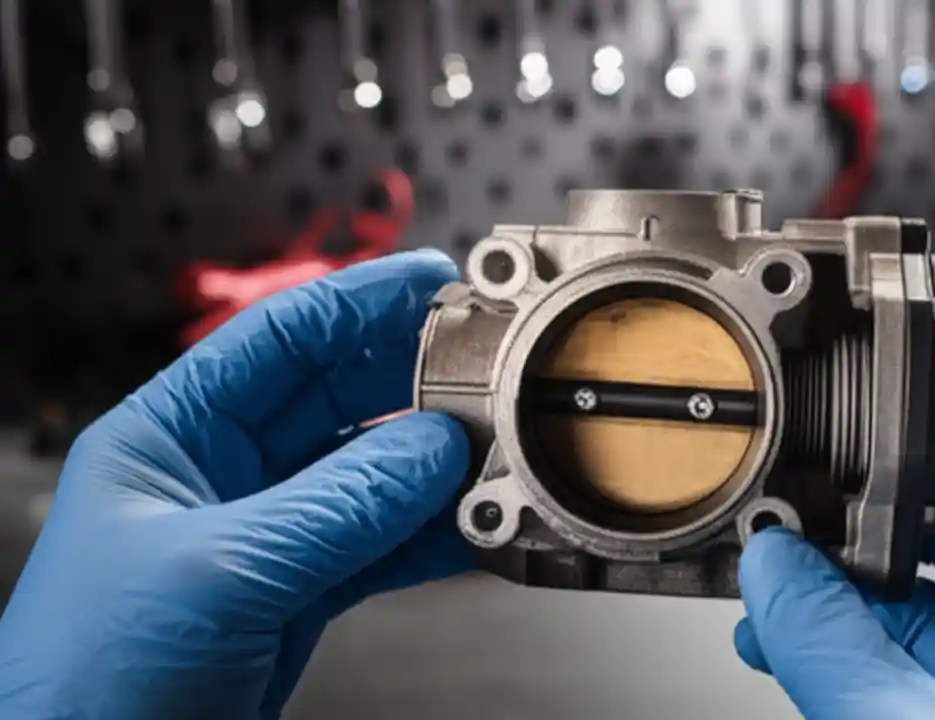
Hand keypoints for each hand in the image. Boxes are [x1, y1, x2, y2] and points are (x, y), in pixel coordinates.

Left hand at [0, 252, 470, 719]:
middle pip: (338, 400)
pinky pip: (383, 546)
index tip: (434, 281)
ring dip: (436, 468)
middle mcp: (221, 477)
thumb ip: (336, 508)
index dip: (361, 301)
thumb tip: (430, 450)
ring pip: (371, 476)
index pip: (279, 340)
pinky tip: (472, 526)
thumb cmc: (87, 681)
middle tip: (489, 372)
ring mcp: (267, 537)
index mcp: (169, 437)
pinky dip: (433, 537)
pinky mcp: (301, 595)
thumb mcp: (218, 571)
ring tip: (495, 455)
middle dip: (415, 384)